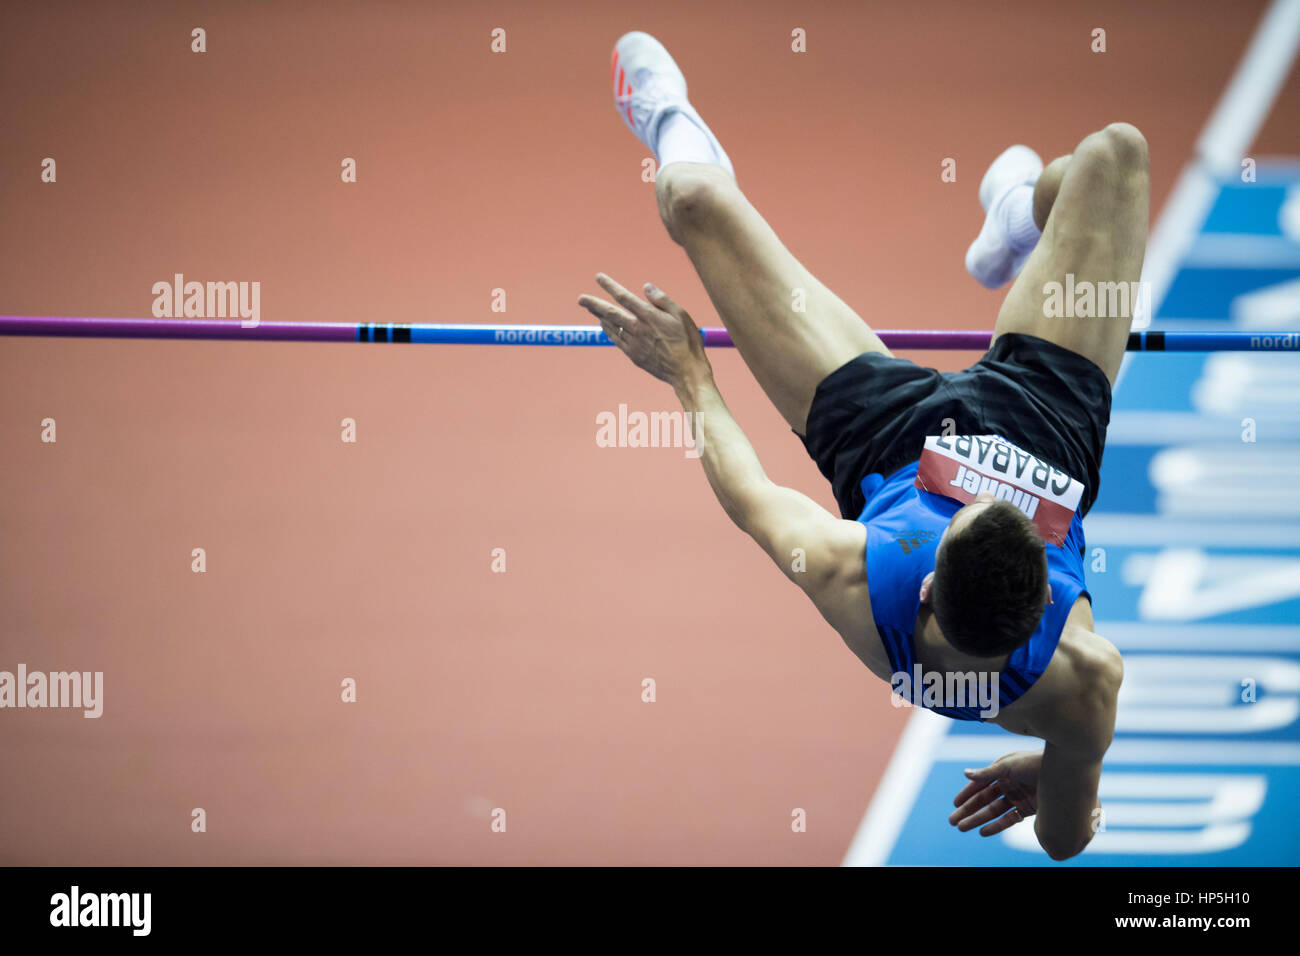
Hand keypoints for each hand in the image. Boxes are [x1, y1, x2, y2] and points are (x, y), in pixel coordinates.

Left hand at [577, 273, 709, 388]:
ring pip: (611, 327)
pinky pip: (617, 340)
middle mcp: (638, 329)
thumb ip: (662, 300)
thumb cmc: (688, 341)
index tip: (599, 277)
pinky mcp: (634, 355)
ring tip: (591, 308)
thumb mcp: (681, 315)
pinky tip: (605, 325)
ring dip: (599, 316)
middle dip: (593, 304)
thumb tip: (645, 286)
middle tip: (580, 298)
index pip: (624, 297)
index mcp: (649, 316)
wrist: (686, 372)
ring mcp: (634, 344)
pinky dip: (608, 331)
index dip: (610, 286)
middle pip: (610, 313)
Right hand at [949, 750, 1041, 836]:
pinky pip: (1008, 820)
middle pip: (983, 800)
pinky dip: (996, 826)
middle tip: (953, 821)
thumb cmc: (1033, 762)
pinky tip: (983, 832)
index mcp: (1001, 771)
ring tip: (963, 829)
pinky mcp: (1028, 809)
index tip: (954, 804)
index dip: (967, 794)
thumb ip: (986, 773)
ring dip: (978, 820)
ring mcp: (1017, 797)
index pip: (980, 784)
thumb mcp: (1007, 766)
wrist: (1062, 772)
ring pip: (993, 812)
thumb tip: (965, 774)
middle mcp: (1008, 785)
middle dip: (968, 811)